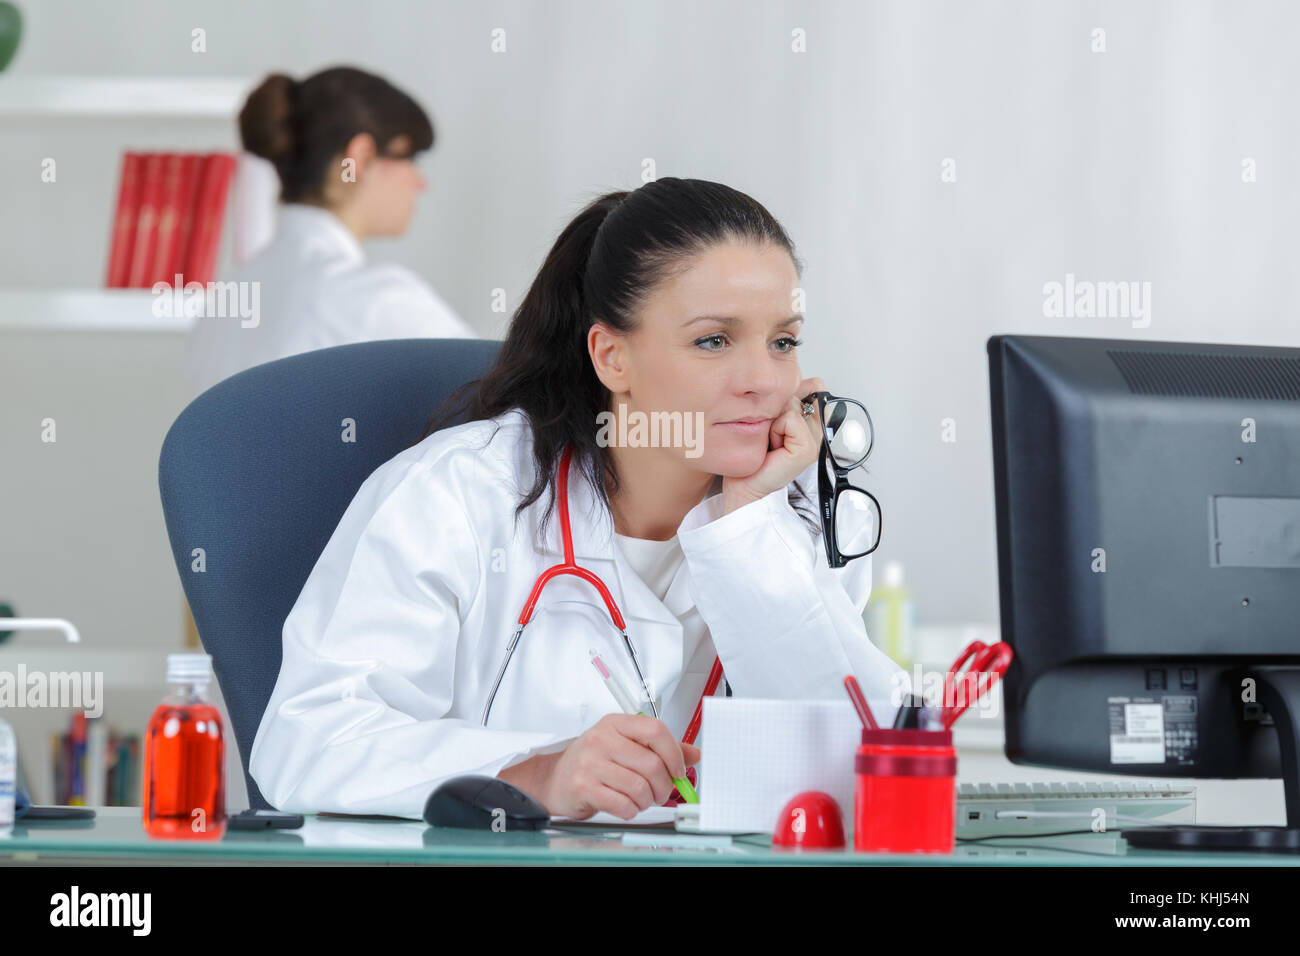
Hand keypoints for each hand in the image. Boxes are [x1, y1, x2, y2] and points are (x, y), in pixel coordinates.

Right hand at [536, 714, 701, 819]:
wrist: (556, 779)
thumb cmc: (594, 761)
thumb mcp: (625, 745)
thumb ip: (660, 748)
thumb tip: (694, 754)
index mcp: (616, 723)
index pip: (655, 730)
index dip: (674, 753)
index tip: (678, 769)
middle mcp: (601, 739)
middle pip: (651, 763)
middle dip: (664, 785)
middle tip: (661, 792)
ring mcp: (590, 763)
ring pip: (639, 787)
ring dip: (647, 800)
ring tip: (642, 799)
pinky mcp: (583, 787)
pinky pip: (622, 804)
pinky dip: (631, 810)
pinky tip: (627, 806)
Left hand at [720, 376, 825, 514]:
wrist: (744, 483)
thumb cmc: (753, 454)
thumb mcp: (770, 417)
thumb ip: (786, 397)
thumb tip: (793, 376)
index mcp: (811, 420)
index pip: (813, 386)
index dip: (790, 395)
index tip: (776, 420)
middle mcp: (817, 429)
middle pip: (798, 392)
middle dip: (776, 408)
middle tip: (771, 433)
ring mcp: (815, 440)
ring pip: (793, 404)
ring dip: (774, 420)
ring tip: (771, 441)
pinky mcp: (808, 450)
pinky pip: (791, 419)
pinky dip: (776, 430)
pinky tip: (773, 447)